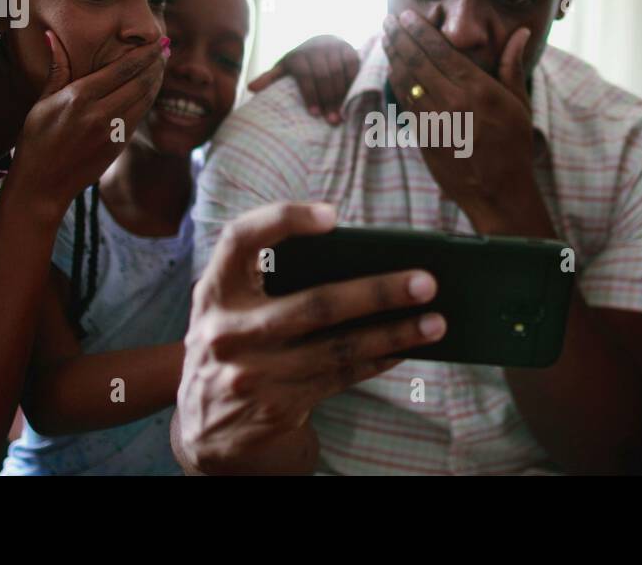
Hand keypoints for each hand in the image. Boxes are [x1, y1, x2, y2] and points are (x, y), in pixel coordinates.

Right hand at [8, 30, 165, 220]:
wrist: (42, 184)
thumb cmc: (36, 140)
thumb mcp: (42, 102)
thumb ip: (57, 68)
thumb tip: (51, 36)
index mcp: (80, 98)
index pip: (122, 69)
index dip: (144, 54)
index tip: (157, 41)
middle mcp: (100, 114)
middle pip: (140, 82)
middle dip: (156, 63)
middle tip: (166, 46)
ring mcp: (112, 132)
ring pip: (144, 100)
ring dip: (156, 80)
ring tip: (162, 64)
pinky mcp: (119, 146)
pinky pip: (139, 117)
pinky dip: (148, 100)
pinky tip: (150, 89)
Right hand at [175, 202, 446, 471]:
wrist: (205, 424)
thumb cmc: (236, 342)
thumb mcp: (232, 307)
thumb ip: (269, 280)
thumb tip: (363, 261)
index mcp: (215, 291)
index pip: (240, 240)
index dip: (283, 221)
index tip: (332, 216)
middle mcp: (227, 332)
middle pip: (315, 304)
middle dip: (378, 292)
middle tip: (426, 281)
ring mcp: (251, 374)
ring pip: (338, 348)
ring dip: (394, 334)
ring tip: (436, 322)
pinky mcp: (276, 406)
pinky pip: (339, 378)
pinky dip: (377, 361)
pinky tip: (405, 348)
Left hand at [248, 35, 359, 123]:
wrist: (321, 42)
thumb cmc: (300, 63)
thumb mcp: (284, 69)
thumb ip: (270, 78)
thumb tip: (250, 88)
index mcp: (297, 55)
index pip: (305, 76)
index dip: (310, 95)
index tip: (314, 114)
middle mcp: (315, 48)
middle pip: (324, 77)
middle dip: (328, 100)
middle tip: (331, 121)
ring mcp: (333, 47)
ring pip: (338, 74)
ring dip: (341, 96)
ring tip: (341, 115)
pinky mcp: (348, 49)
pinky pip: (352, 68)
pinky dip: (352, 84)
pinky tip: (351, 99)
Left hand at [381, 10, 535, 230]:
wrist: (498, 192)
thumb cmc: (514, 147)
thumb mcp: (519, 104)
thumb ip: (512, 66)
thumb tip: (521, 32)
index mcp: (477, 89)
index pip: (440, 51)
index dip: (419, 31)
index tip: (407, 16)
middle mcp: (452, 102)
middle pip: (417, 61)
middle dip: (399, 37)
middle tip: (388, 20)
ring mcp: (434, 121)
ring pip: (405, 81)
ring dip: (393, 56)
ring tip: (385, 38)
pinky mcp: (424, 137)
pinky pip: (405, 103)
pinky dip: (396, 83)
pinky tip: (392, 69)